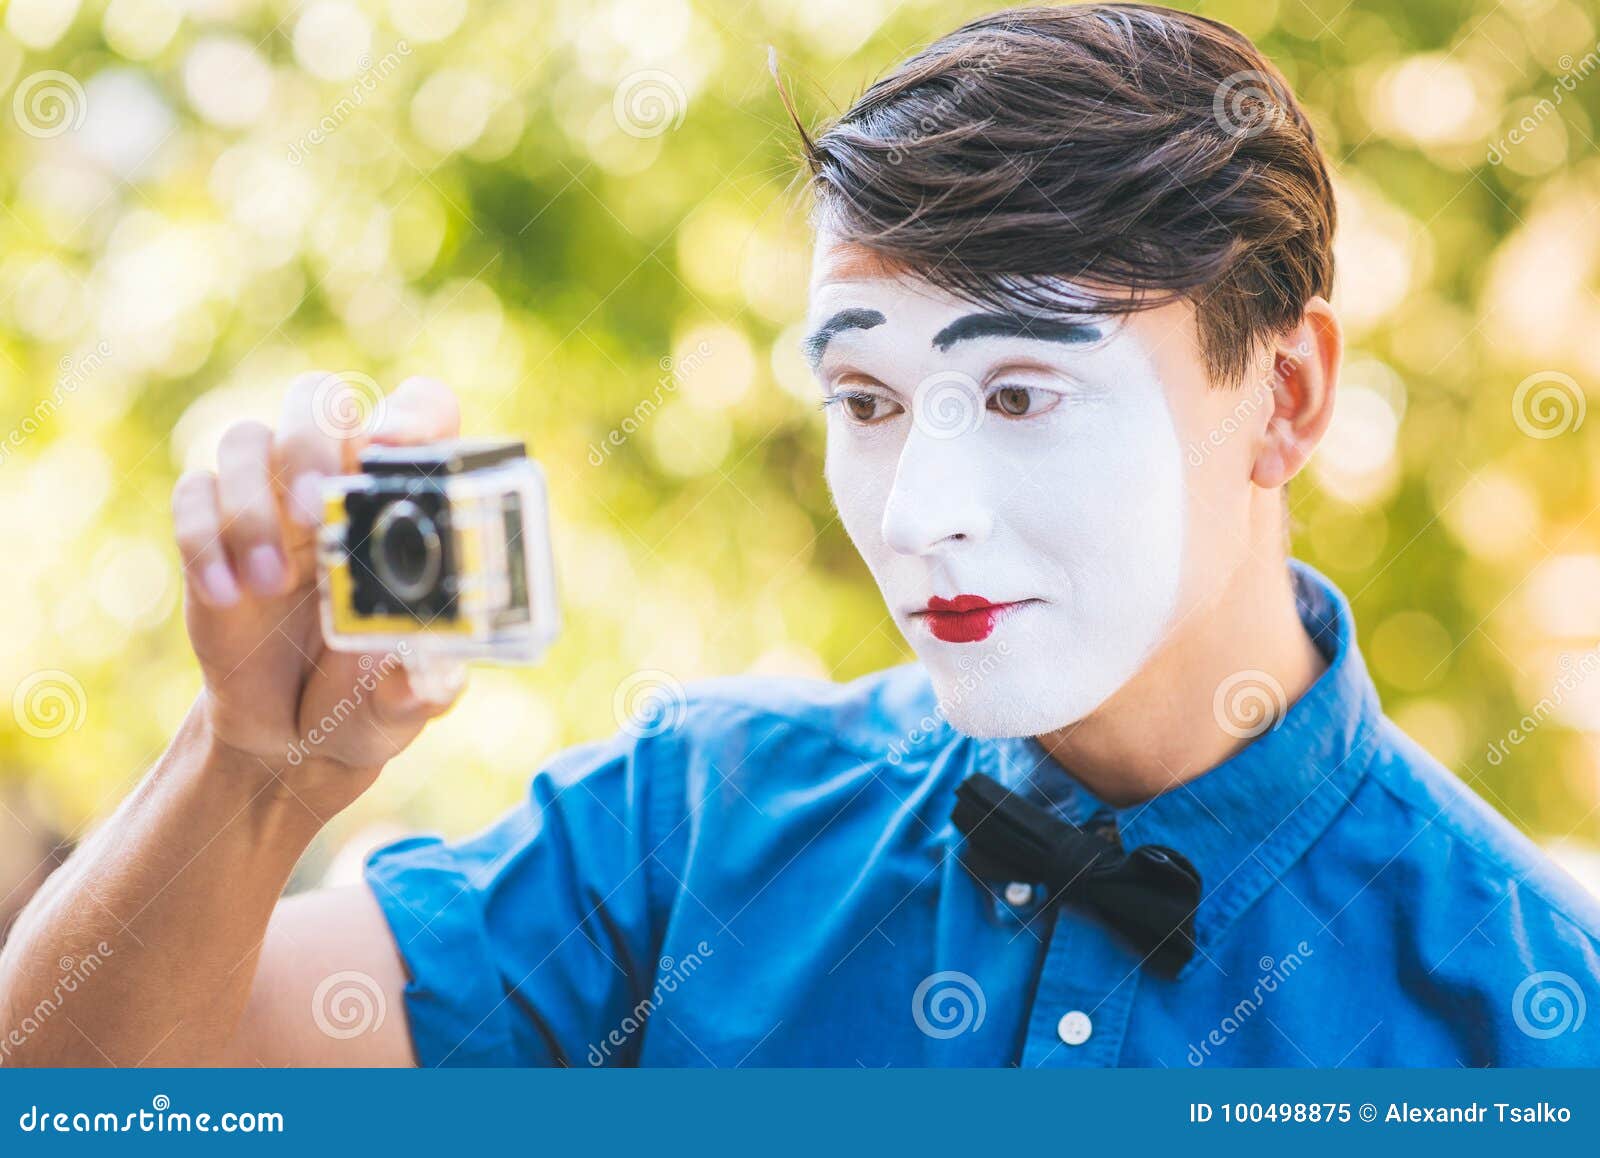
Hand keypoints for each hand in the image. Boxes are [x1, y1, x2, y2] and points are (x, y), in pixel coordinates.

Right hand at [171, 373, 466, 796]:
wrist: (296, 738)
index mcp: (404, 505)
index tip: (394, 449)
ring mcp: (270, 503)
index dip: (413, 413)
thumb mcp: (405, 700)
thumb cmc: (370, 699)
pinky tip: (225, 595)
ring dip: (252, 504)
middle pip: (320, 399)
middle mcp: (337, 486)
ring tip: (272, 585)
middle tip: (315, 510)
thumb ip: (418, 686)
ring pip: (247, 439)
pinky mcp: (213, 533)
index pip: (421, 412)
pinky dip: (203, 537)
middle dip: (314, 442)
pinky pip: (193, 495)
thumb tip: (419, 674)